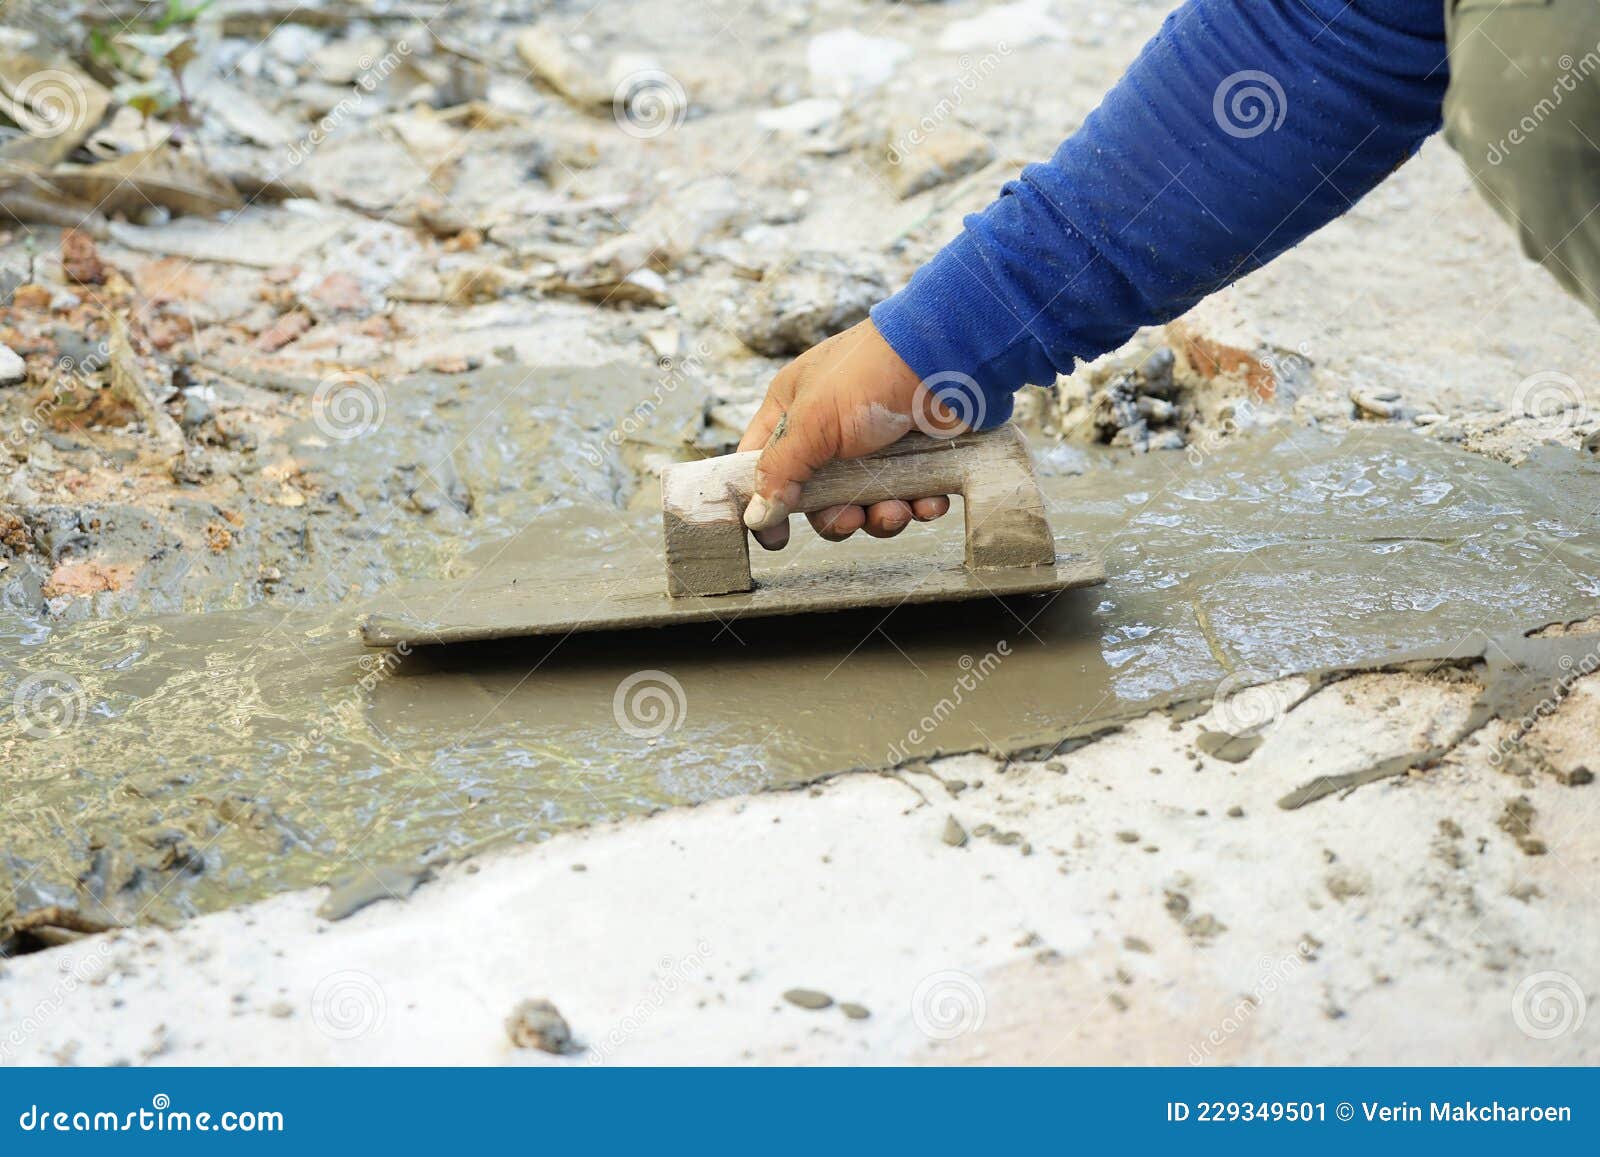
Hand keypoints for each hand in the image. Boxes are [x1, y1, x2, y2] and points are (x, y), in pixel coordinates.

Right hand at [737, 319, 958, 549]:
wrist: (949, 359)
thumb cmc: (871, 375)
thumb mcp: (812, 420)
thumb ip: (780, 470)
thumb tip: (757, 516)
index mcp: (794, 412)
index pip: (762, 463)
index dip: (763, 502)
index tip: (774, 539)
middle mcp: (829, 431)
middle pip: (817, 498)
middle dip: (836, 517)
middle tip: (852, 520)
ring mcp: (873, 446)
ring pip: (863, 503)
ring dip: (880, 518)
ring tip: (897, 510)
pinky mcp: (913, 457)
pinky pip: (907, 497)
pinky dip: (917, 506)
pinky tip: (927, 501)